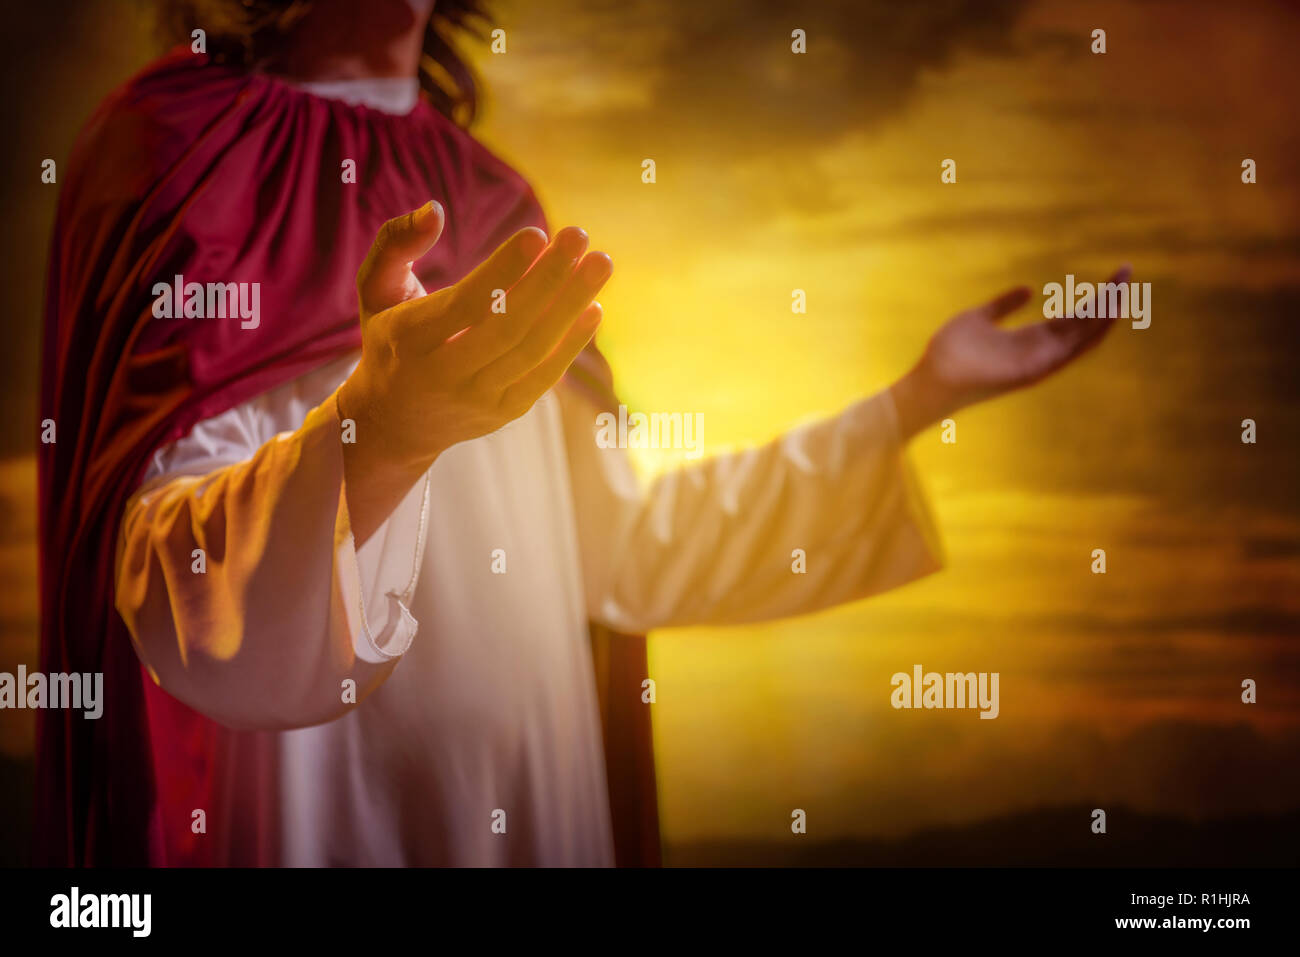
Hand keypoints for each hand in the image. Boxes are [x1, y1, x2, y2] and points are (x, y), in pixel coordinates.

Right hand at [337, 201, 611, 541]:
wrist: (393, 421)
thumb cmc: (388, 338)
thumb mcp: (375, 288)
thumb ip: (396, 243)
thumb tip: (436, 209)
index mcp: (408, 339)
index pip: (466, 304)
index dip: (503, 270)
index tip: (537, 234)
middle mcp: (443, 375)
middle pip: (507, 327)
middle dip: (548, 279)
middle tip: (579, 235)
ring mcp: (477, 399)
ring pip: (532, 351)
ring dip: (570, 305)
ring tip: (600, 263)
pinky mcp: (503, 414)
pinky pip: (544, 378)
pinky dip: (572, 344)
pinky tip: (594, 308)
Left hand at [889, 265, 1129, 440]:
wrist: (930, 379)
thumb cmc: (949, 352)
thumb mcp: (979, 318)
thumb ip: (1003, 305)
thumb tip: (1029, 289)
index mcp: (1031, 338)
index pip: (1073, 317)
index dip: (1095, 298)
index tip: (1114, 275)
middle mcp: (1040, 351)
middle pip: (1085, 323)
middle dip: (1108, 299)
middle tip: (1128, 271)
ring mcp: (1038, 361)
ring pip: (1082, 336)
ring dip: (1104, 313)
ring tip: (1123, 287)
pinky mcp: (1031, 370)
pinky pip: (1065, 352)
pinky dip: (1085, 334)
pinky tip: (1101, 315)